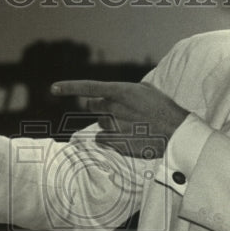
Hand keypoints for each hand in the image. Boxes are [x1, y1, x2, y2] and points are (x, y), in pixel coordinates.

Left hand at [50, 80, 188, 156]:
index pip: (89, 88)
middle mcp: (115, 107)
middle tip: (118, 113)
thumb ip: (123, 90)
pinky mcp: (116, 142)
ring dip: (110, 125)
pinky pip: (101, 140)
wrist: (175, 131)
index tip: (53, 88)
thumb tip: (108, 94)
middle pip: (93, 107)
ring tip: (130, 128)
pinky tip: (125, 138)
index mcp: (122, 91)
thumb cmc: (163, 109)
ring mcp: (115, 126)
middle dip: (100, 109)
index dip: (69, 87)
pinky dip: (109, 140)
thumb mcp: (145, 90)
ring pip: (100, 124)